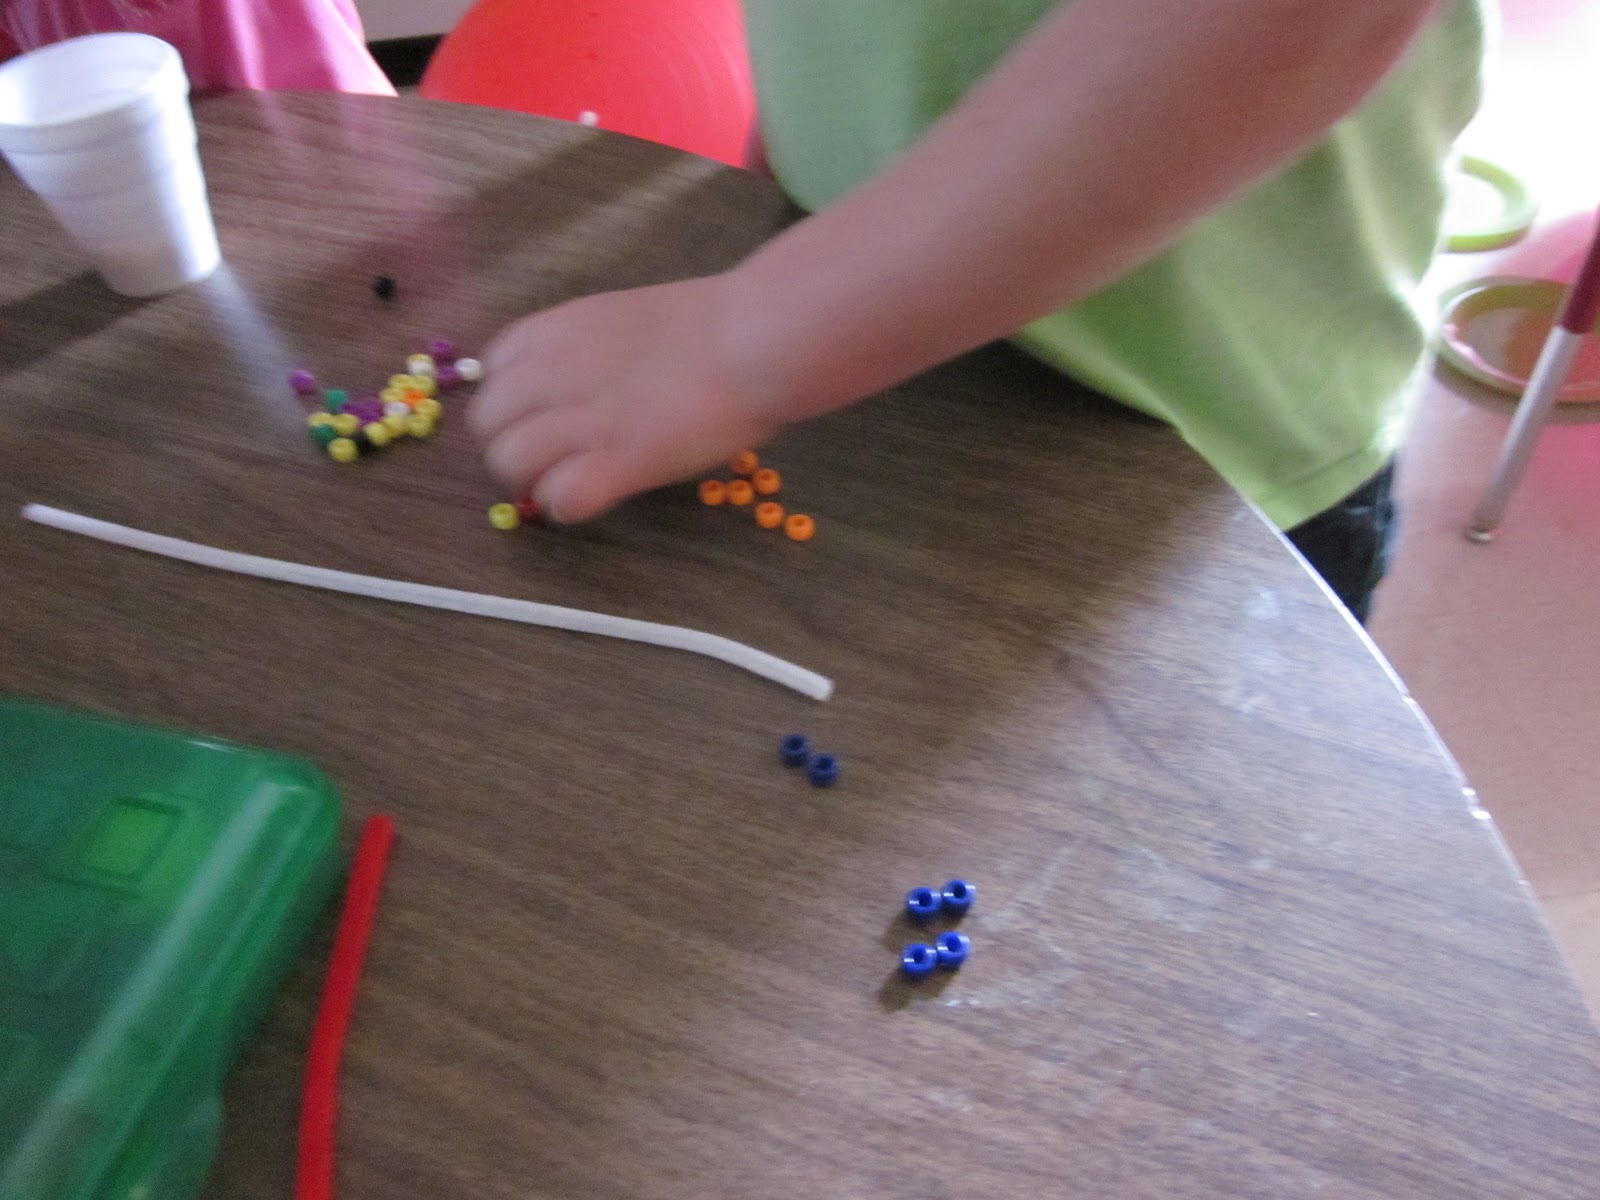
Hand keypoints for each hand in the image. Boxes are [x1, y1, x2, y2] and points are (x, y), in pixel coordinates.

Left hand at [470, 276, 776, 522]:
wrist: (755, 339)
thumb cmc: (710, 325)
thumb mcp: (623, 318)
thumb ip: (584, 349)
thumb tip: (572, 384)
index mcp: (556, 331)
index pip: (492, 370)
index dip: (512, 401)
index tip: (543, 414)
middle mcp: (555, 373)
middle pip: (487, 423)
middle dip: (510, 446)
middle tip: (552, 459)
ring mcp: (584, 419)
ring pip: (509, 462)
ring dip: (532, 480)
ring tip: (570, 481)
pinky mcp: (618, 461)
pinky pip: (559, 497)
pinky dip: (567, 504)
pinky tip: (597, 495)